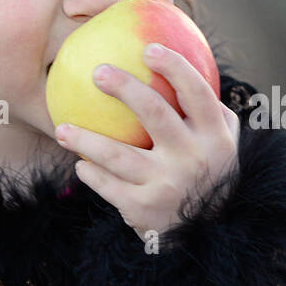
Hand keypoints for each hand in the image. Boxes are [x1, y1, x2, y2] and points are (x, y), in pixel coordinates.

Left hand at [55, 43, 240, 244]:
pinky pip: (107, 185)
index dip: (175, 67)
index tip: (149, 49)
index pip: (196, 93)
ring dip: (85, 139)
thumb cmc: (211, 175)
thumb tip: (184, 65)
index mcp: (214, 138)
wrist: (209, 235)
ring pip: (117, 155)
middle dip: (124, 88)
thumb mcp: (223, 144)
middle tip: (98, 72)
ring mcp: (167, 185)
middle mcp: (193, 158)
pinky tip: (80, 163)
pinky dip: (91, 173)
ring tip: (61, 129)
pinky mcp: (143, 209)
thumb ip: (211, 111)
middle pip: (155, 113)